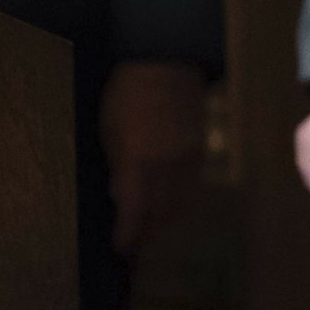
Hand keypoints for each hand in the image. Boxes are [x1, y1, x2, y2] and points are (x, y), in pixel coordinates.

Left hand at [103, 61, 208, 255]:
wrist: (166, 60)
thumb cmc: (127, 94)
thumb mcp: (109, 131)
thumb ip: (118, 166)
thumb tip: (120, 195)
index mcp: (140, 161)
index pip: (134, 212)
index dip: (127, 235)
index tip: (120, 249)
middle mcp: (168, 165)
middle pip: (161, 213)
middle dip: (147, 232)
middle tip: (134, 246)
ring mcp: (188, 157)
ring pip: (180, 202)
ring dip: (165, 219)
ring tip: (150, 228)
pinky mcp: (200, 149)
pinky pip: (191, 185)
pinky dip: (179, 199)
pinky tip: (169, 203)